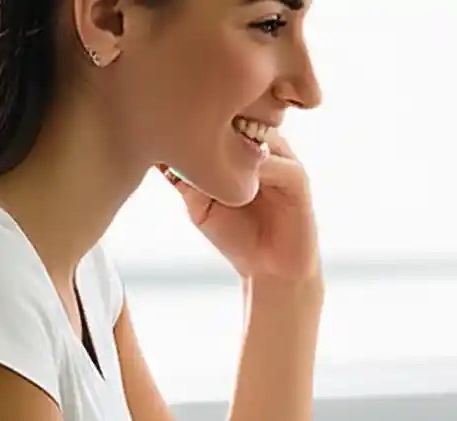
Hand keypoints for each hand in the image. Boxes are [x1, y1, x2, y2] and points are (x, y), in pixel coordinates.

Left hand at [159, 130, 319, 281]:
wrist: (268, 270)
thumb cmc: (236, 236)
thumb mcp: (199, 204)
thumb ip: (184, 178)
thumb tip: (158, 151)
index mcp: (243, 148)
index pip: (223, 116)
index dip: (197, 113)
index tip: (166, 117)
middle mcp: (265, 147)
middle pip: (244, 114)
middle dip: (217, 117)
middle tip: (183, 124)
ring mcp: (284, 161)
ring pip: (260, 132)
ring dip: (234, 139)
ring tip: (204, 151)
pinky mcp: (298, 181)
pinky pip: (277, 163)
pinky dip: (254, 166)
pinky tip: (231, 181)